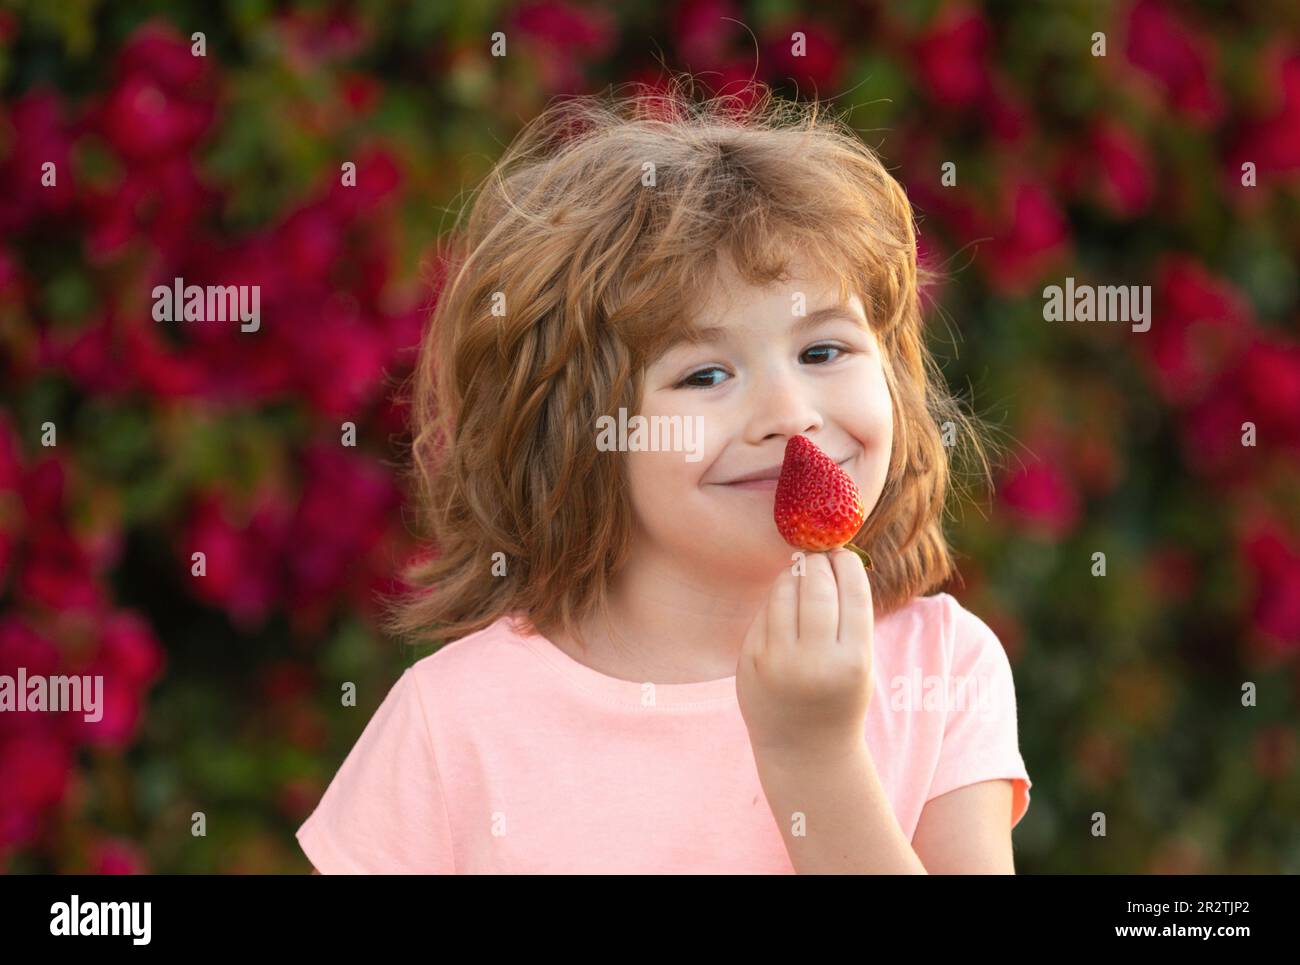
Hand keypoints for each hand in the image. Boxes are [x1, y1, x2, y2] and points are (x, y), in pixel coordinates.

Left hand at [737, 547, 874, 765]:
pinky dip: (776, 600)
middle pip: (816, 587)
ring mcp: (777, 661)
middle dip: (818, 564)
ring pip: (784, 593)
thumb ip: (848, 617)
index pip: (852, 592)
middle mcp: (814, 661)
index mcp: (853, 660)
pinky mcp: (751, 661)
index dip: (847, 564)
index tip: (843, 553)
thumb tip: (830, 557)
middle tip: (820, 556)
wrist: (804, 750)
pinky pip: (764, 613)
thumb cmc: (839, 696)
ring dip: (793, 575)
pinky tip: (784, 601)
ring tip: (801, 573)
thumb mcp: (859, 662)